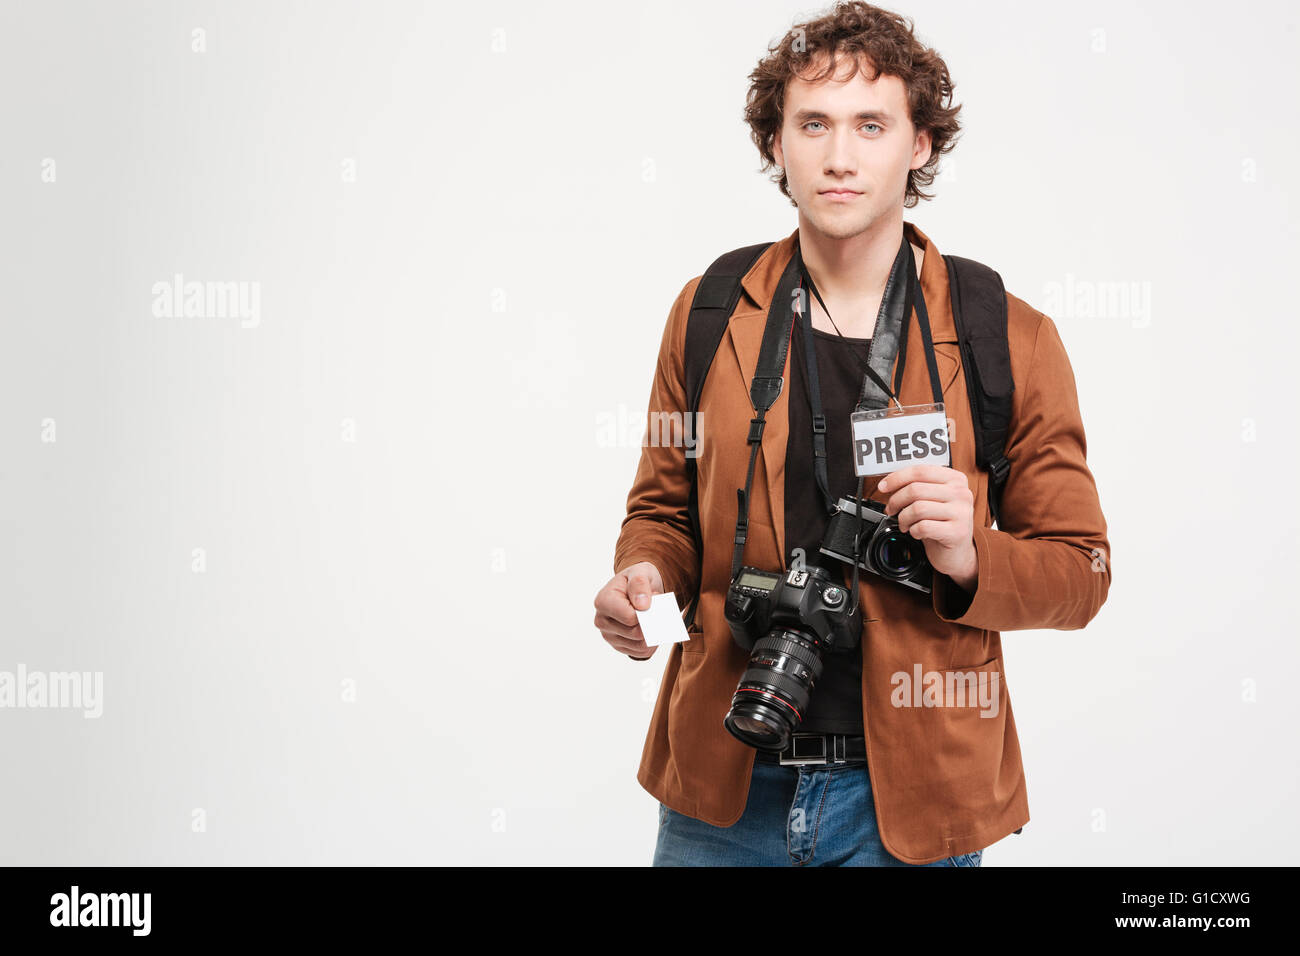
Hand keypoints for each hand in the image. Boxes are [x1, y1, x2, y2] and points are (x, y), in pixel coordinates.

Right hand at [593, 562, 665, 659]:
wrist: (635, 588)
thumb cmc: (636, 580)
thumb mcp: (640, 572)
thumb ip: (639, 585)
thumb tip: (642, 605)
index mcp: (603, 602)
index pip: (630, 618)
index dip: (647, 611)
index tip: (653, 598)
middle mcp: (602, 621)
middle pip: (635, 633)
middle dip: (652, 622)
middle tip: (657, 608)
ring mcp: (609, 635)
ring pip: (640, 645)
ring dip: (653, 634)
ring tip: (655, 618)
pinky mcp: (619, 645)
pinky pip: (641, 652)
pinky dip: (652, 643)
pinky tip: (653, 630)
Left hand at [877, 465, 977, 591]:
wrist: (957, 552)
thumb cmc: (941, 523)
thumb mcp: (933, 500)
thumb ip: (918, 487)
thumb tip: (889, 482)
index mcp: (955, 479)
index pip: (920, 471)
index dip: (897, 478)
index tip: (883, 486)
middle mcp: (961, 493)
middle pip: (916, 489)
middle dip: (896, 501)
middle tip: (891, 509)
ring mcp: (961, 513)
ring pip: (918, 508)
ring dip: (904, 518)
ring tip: (905, 524)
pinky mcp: (957, 532)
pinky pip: (924, 526)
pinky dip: (913, 531)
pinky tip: (916, 532)